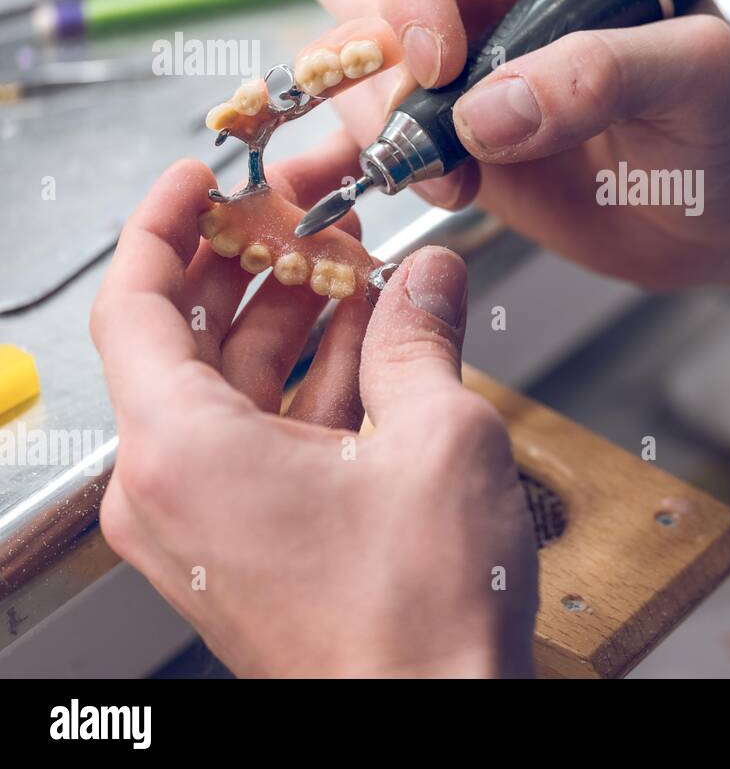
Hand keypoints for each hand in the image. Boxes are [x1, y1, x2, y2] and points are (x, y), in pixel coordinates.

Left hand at [90, 146, 537, 677]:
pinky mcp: (248, 546)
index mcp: (184, 451)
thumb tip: (431, 276)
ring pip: (231, 388)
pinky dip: (309, 383)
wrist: (430, 723)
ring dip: (293, 321)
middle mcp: (173, 488)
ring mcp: (208, 523)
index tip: (200, 176)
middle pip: (185, 339)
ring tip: (358, 271)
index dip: (164, 222)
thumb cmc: (415, 620)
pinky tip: (373, 345)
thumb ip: (423, 338)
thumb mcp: (435, 439)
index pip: (134, 302)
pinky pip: (260, 438)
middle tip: (303, 216)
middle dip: (247, 264)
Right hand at [305, 0, 729, 292]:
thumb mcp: (698, 76)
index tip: (442, 54)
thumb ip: (602, 75)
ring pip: (358, 55)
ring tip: (427, 170)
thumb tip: (484, 113)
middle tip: (415, 102)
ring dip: (363, 110)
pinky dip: (359, 157)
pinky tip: (392, 186)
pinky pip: (377, 131)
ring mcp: (469, 63)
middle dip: (370, 35)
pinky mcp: (457, 136)